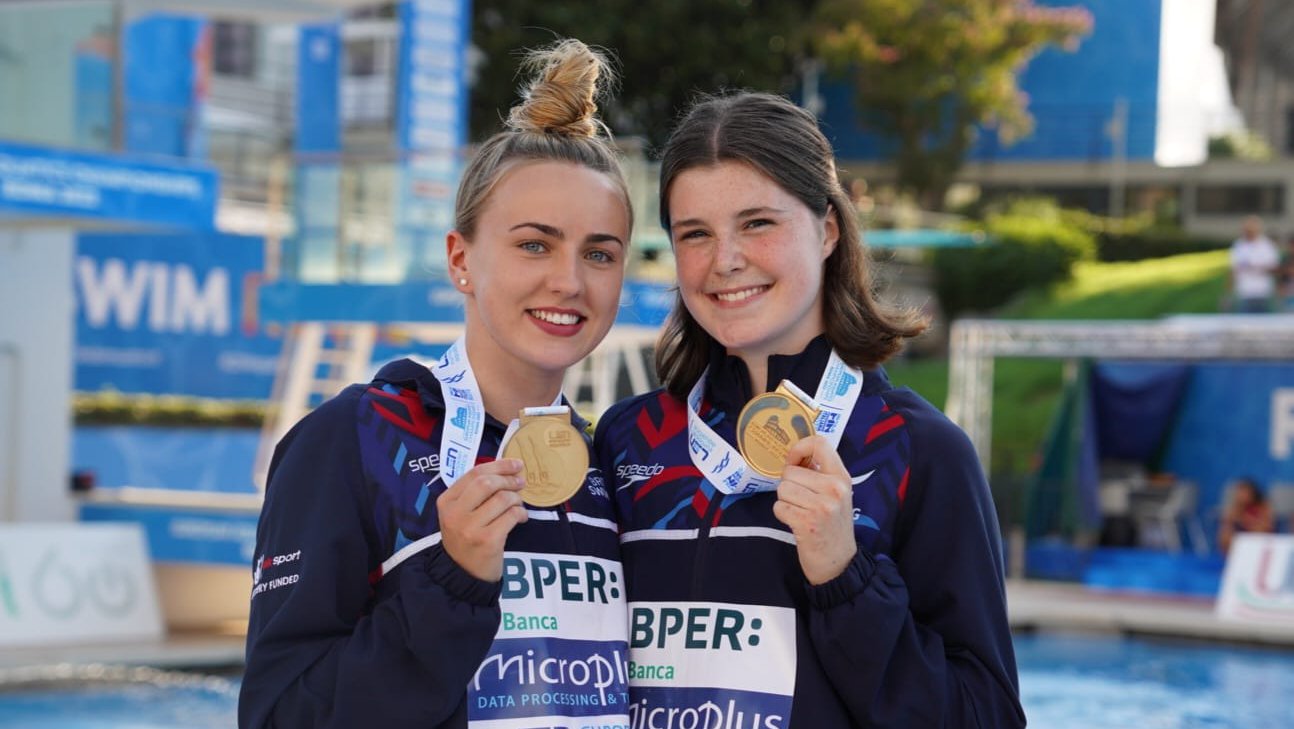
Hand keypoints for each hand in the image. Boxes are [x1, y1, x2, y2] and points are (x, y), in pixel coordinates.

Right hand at [436, 458, 527, 580]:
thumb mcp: (461, 513)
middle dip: (509, 480)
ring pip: (502, 499)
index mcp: (446, 501)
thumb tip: (507, 470)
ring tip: (518, 505)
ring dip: (516, 499)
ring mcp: (470, 527)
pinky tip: (520, 518)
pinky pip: (511, 516)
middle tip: (521, 483)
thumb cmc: (466, 538)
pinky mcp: (487, 540)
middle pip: (487, 483)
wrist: (463, 573)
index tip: (515, 464)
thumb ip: (475, 493)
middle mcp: (455, 513)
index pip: (474, 474)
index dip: (499, 465)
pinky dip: (520, 513)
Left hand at [772, 436, 855, 584]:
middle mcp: (834, 488)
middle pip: (790, 472)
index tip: (793, 462)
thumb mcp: (837, 495)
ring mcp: (822, 506)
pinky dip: (783, 515)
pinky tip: (797, 523)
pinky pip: (779, 507)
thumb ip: (820, 474)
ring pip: (783, 489)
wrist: (839, 563)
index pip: (819, 443)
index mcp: (842, 477)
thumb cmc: (833, 526)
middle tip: (801, 501)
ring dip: (785, 502)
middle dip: (789, 485)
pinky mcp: (806, 523)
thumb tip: (795, 456)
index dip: (798, 449)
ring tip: (801, 513)